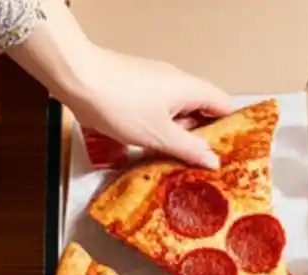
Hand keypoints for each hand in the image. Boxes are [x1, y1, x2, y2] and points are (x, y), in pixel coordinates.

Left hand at [63, 45, 231, 168]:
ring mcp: (154, 83)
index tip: (228, 150)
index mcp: (190, 88)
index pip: (223, 105)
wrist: (78, 79)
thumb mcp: (159, 135)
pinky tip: (147, 146)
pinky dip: (157, 128)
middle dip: (199, 136)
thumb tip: (213, 160)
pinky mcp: (135, 87)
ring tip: (171, 160)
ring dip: (175, 134)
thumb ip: (189, 149)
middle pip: (200, 110)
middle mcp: (176, 81)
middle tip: (198, 163)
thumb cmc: (120, 103)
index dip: (229, 127)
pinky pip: (156, 110)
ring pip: (176, 112)